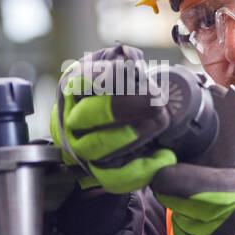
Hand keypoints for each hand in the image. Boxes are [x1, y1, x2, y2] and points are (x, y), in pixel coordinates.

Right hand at [49, 45, 176, 193]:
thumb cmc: (109, 90)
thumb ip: (122, 57)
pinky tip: (164, 155)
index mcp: (71, 88)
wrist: (97, 125)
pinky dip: (142, 169)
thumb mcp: (112, 66)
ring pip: (102, 147)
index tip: (139, 73)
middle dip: (129, 105)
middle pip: (92, 114)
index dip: (113, 77)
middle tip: (157, 99)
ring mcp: (82, 148)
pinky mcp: (98, 172)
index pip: (84, 81)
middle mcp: (70, 120)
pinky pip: (116, 177)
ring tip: (161, 119)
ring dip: (137, 134)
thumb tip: (128, 56)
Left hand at [150, 107, 234, 234]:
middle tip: (171, 179)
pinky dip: (192, 234)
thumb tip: (209, 93)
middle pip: (190, 211)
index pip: (210, 188)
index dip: (180, 182)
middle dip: (174, 194)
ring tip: (191, 199)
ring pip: (187, 231)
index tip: (161, 173)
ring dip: (182, 215)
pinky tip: (200, 220)